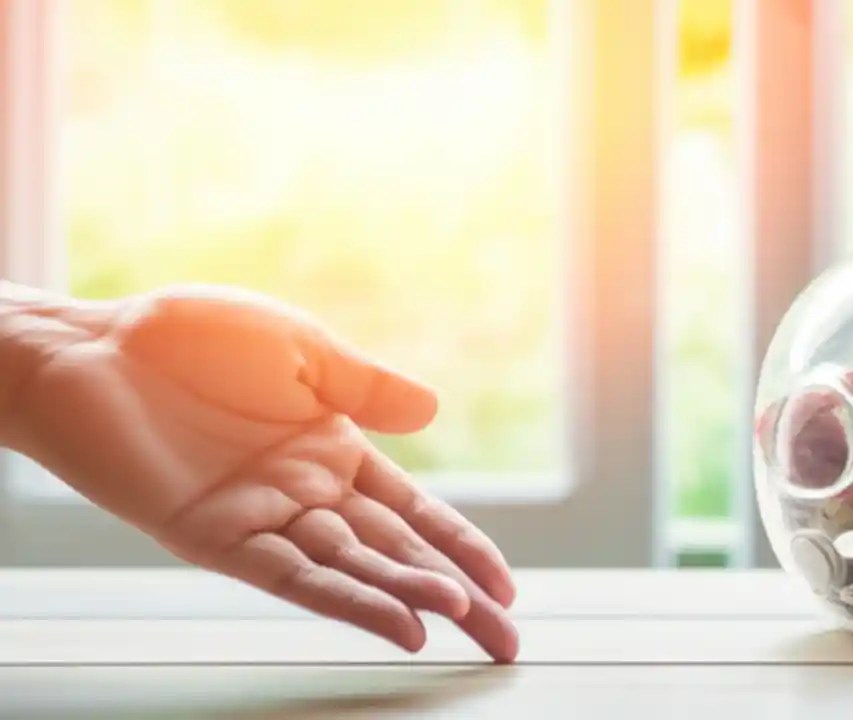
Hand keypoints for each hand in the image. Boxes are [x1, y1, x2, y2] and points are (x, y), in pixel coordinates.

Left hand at [4, 284, 518, 661]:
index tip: (505, 586)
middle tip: (509, 640)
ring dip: (412, 596)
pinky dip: (349, 601)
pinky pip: (293, 577)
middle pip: (398, 553)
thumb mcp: (299, 346)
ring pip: (356, 569)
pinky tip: (397, 624)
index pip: (415, 511)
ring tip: (468, 622)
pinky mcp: (217, 537)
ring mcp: (265, 517)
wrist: (90, 348)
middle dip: (458, 594)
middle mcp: (306, 492)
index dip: (462, 547)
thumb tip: (434, 410)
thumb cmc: (189, 336)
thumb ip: (364, 386)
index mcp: (333, 448)